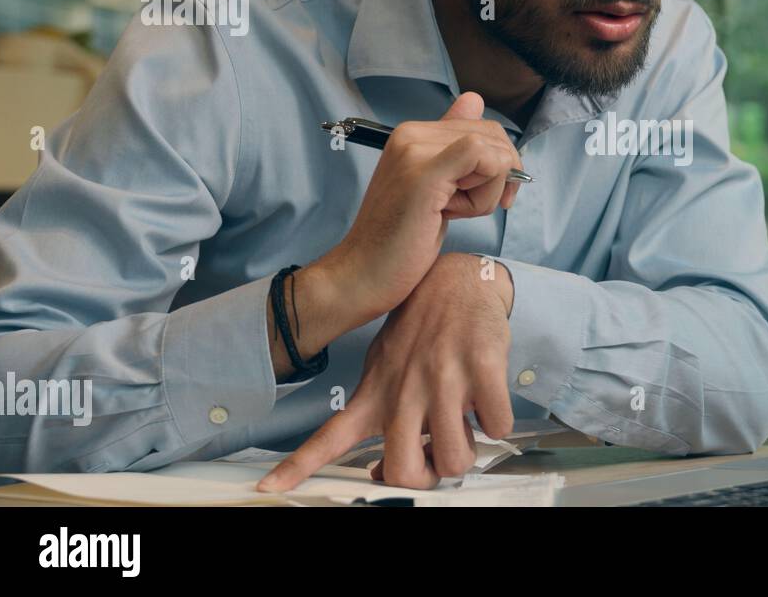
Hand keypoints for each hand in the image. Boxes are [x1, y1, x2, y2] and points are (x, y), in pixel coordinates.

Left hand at [258, 253, 514, 490]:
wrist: (459, 279)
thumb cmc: (422, 329)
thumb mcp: (387, 367)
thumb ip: (379, 416)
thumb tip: (378, 471)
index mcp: (375, 392)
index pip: (329, 436)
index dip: (298, 467)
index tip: (268, 489)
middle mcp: (405, 389)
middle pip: (403, 471)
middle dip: (427, 477)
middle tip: (438, 457)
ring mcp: (443, 378)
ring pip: (455, 458)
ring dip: (467, 451)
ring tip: (467, 424)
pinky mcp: (482, 368)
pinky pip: (496, 426)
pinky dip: (499, 423)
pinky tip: (491, 401)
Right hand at [312, 92, 523, 326]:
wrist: (363, 273)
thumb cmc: (400, 240)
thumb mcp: (435, 186)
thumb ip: (454, 146)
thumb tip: (474, 100)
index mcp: (412, 133)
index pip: (483, 127)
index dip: (498, 163)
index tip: (488, 194)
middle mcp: (411, 133)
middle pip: (493, 137)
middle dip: (498, 178)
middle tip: (469, 207)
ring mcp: (415, 150)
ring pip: (492, 152)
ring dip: (488, 191)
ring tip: (451, 213)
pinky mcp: (424, 173)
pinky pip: (482, 157)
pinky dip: (484, 191)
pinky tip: (454, 212)